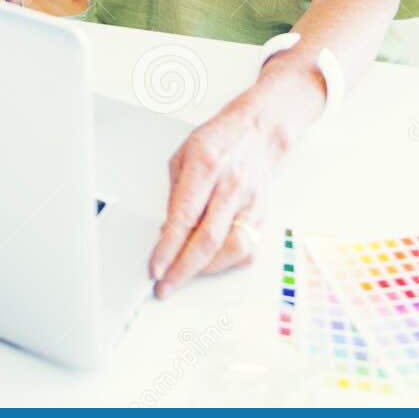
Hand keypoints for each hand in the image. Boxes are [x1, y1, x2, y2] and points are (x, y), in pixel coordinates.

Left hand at [148, 92, 281, 298]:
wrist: (258, 131)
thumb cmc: (218, 140)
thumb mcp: (183, 156)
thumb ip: (175, 195)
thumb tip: (166, 233)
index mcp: (206, 165)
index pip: (184, 216)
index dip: (168, 247)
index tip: (156, 268)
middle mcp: (231, 185)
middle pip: (208, 239)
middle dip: (183, 269)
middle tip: (166, 285)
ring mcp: (250, 201)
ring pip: (231, 249)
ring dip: (206, 269)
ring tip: (186, 273)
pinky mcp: (263, 214)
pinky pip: (248, 250)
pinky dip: (228, 262)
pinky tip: (213, 262)